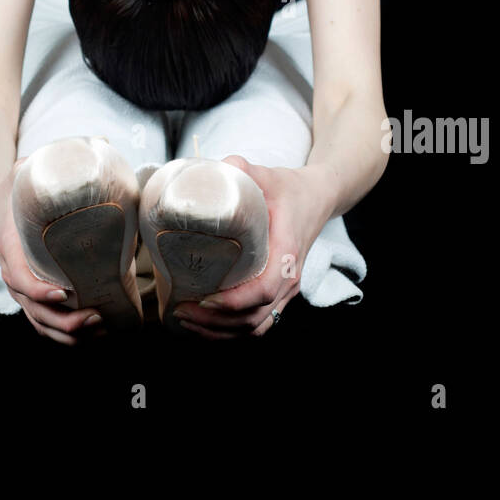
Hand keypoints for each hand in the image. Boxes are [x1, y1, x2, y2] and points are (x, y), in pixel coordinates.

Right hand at [0, 159, 109, 345]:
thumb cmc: (12, 191)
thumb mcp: (26, 172)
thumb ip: (55, 159)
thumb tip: (103, 143)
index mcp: (10, 249)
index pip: (21, 279)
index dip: (40, 292)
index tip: (65, 294)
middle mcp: (13, 274)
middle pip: (34, 310)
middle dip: (63, 321)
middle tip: (95, 317)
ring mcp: (22, 289)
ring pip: (40, 323)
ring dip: (66, 334)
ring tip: (98, 329)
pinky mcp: (31, 295)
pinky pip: (43, 323)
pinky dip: (62, 336)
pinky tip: (88, 337)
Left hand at [173, 156, 333, 339]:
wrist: (318, 197)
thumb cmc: (291, 189)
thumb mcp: (267, 174)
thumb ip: (242, 168)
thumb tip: (214, 167)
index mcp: (286, 252)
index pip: (263, 289)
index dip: (234, 301)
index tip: (205, 298)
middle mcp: (290, 278)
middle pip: (255, 317)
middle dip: (216, 322)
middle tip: (181, 311)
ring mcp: (287, 289)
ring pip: (257, 327)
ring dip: (222, 332)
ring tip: (188, 322)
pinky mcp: (280, 293)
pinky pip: (260, 322)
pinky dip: (233, 331)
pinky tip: (207, 325)